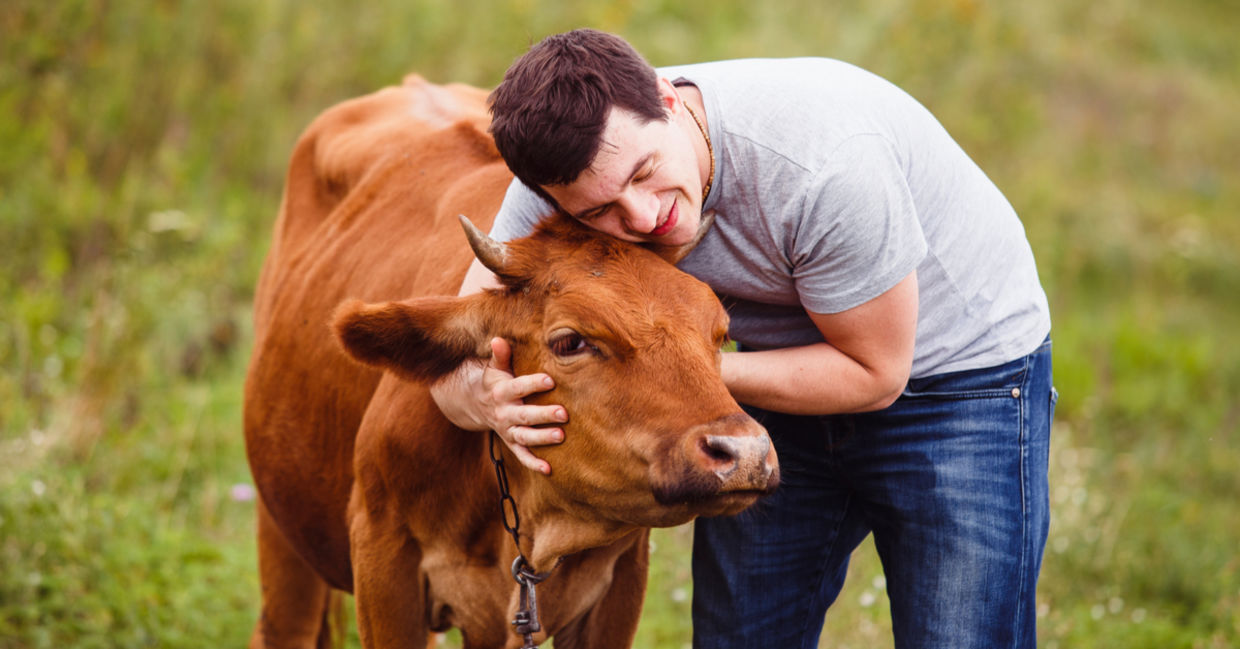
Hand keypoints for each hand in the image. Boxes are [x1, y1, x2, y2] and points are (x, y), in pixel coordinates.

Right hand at [429, 337, 566, 473]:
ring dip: (542, 438)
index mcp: (501, 392)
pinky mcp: (510, 442)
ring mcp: (507, 430)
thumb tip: (498, 339)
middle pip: (524, 415)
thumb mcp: (494, 368)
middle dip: (543, 415)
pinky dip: (533, 463)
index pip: (518, 388)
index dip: (532, 384)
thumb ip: (500, 355)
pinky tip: (549, 469)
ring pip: (524, 437)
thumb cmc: (494, 381)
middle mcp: (504, 413)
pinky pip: (521, 455)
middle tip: (564, 413)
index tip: (550, 380)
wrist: (474, 403)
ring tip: (561, 436)